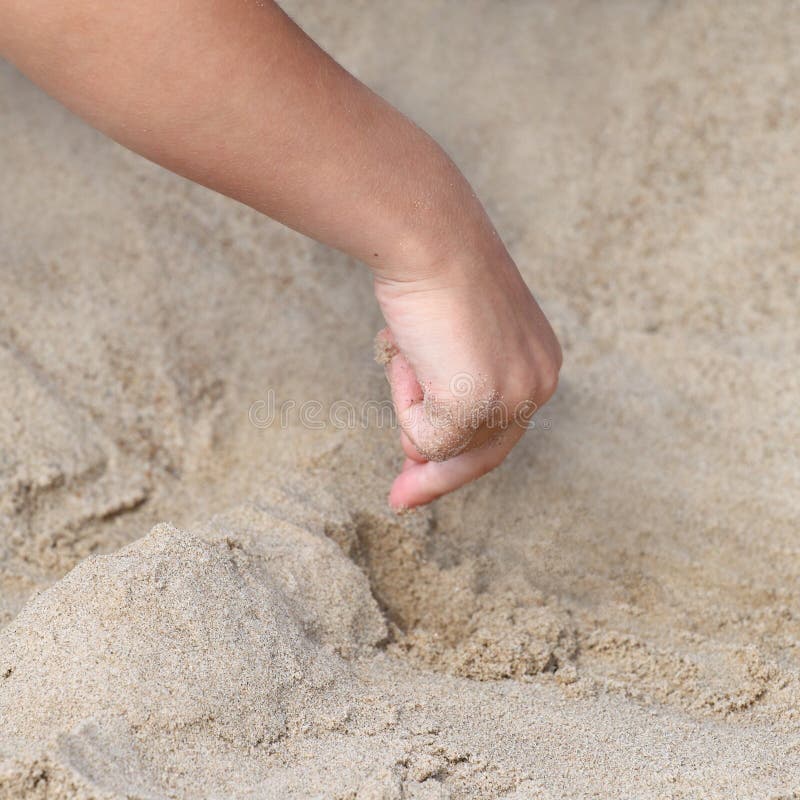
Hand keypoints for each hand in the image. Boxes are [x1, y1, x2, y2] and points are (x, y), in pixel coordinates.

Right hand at [374, 232, 560, 509]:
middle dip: (436, 476)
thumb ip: (451, 395)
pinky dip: (403, 401)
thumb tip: (420, 454)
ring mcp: (512, 396)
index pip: (504, 430)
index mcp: (540, 365)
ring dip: (409, 402)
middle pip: (482, 453)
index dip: (462, 459)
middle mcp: (540, 384)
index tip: (423, 478)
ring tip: (409, 346)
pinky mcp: (476, 403)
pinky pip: (424, 437)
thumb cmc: (434, 276)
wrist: (428, 235)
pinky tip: (409, 349)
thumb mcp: (454, 342)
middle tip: (400, 499)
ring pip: (443, 444)